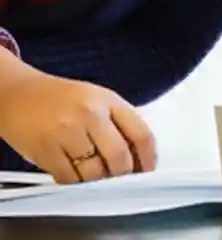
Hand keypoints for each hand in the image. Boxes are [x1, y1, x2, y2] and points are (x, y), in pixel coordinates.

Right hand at [0, 60, 156, 183]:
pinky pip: (69, 179)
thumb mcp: (98, 99)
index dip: (148, 158)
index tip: (147, 170)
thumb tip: (139, 157)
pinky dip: (76, 183)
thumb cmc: (61, 98)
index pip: (142, 134)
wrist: (17, 94)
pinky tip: (76, 175)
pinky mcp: (45, 151)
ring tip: (96, 175)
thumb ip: (120, 123)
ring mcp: (66, 133)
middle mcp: (90, 115)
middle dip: (123, 174)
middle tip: (120, 177)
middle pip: (120, 158)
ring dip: (99, 182)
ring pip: (95, 173)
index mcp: (108, 100)